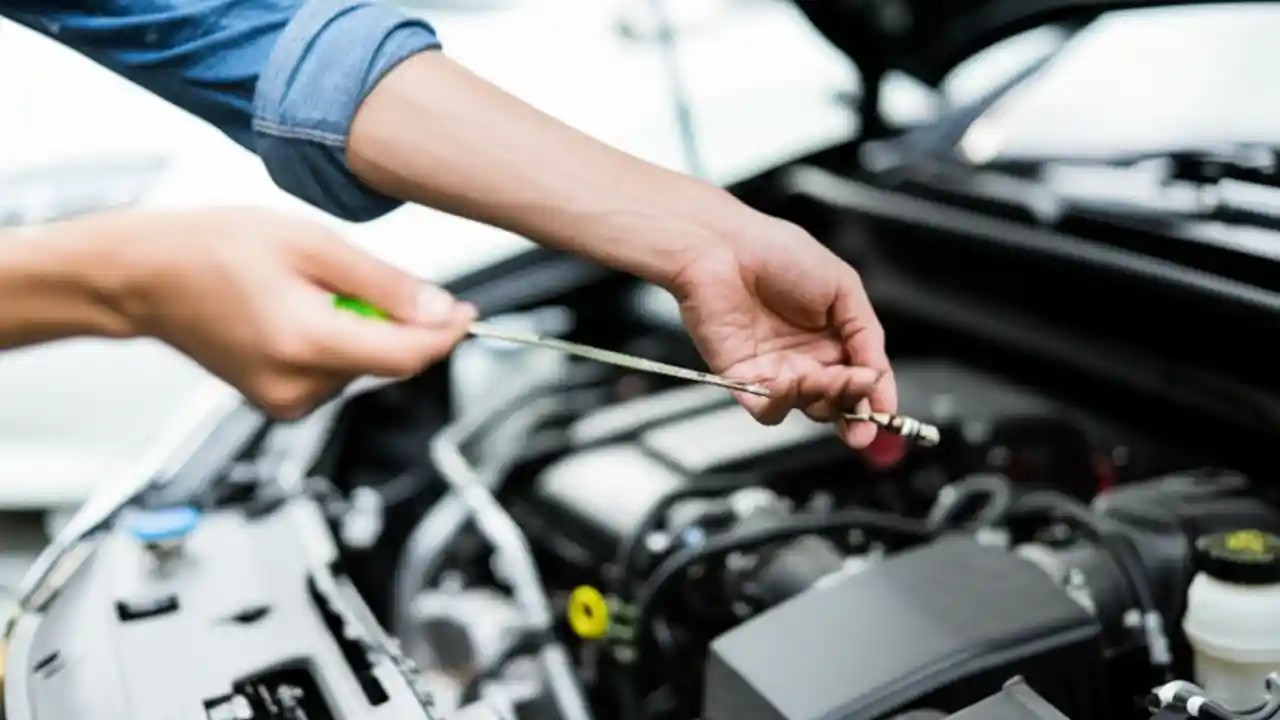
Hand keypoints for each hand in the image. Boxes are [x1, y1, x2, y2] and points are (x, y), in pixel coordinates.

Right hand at [121, 207, 474, 417]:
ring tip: (311, 290)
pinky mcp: (279, 403)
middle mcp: (298, 385)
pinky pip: (336, 374)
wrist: (146, 276)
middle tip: (363, 278)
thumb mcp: (312, 244)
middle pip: (389, 363)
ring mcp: (286, 400)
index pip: (409, 356)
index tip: (468, 312)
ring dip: (362, 330)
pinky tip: (300, 313)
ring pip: (364, 367)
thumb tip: (440, 311)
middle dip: (397, 324)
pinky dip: (337, 343)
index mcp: (308, 343)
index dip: (447, 335)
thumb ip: (384, 284)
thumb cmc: (214, 248)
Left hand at [669, 214, 895, 448]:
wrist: (722, 247)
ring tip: (824, 375)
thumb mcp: (843, 285)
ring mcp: (774, 372)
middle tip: (859, 385)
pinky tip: (790, 378)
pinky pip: (767, 409)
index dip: (876, 399)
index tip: (886, 412)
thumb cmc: (776, 252)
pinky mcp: (742, 380)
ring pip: (808, 408)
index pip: (861, 380)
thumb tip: (879, 374)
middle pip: (839, 401)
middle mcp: (805, 359)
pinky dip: (783, 402)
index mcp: (832, 337)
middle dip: (853, 399)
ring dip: (822, 398)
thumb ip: (866, 332)